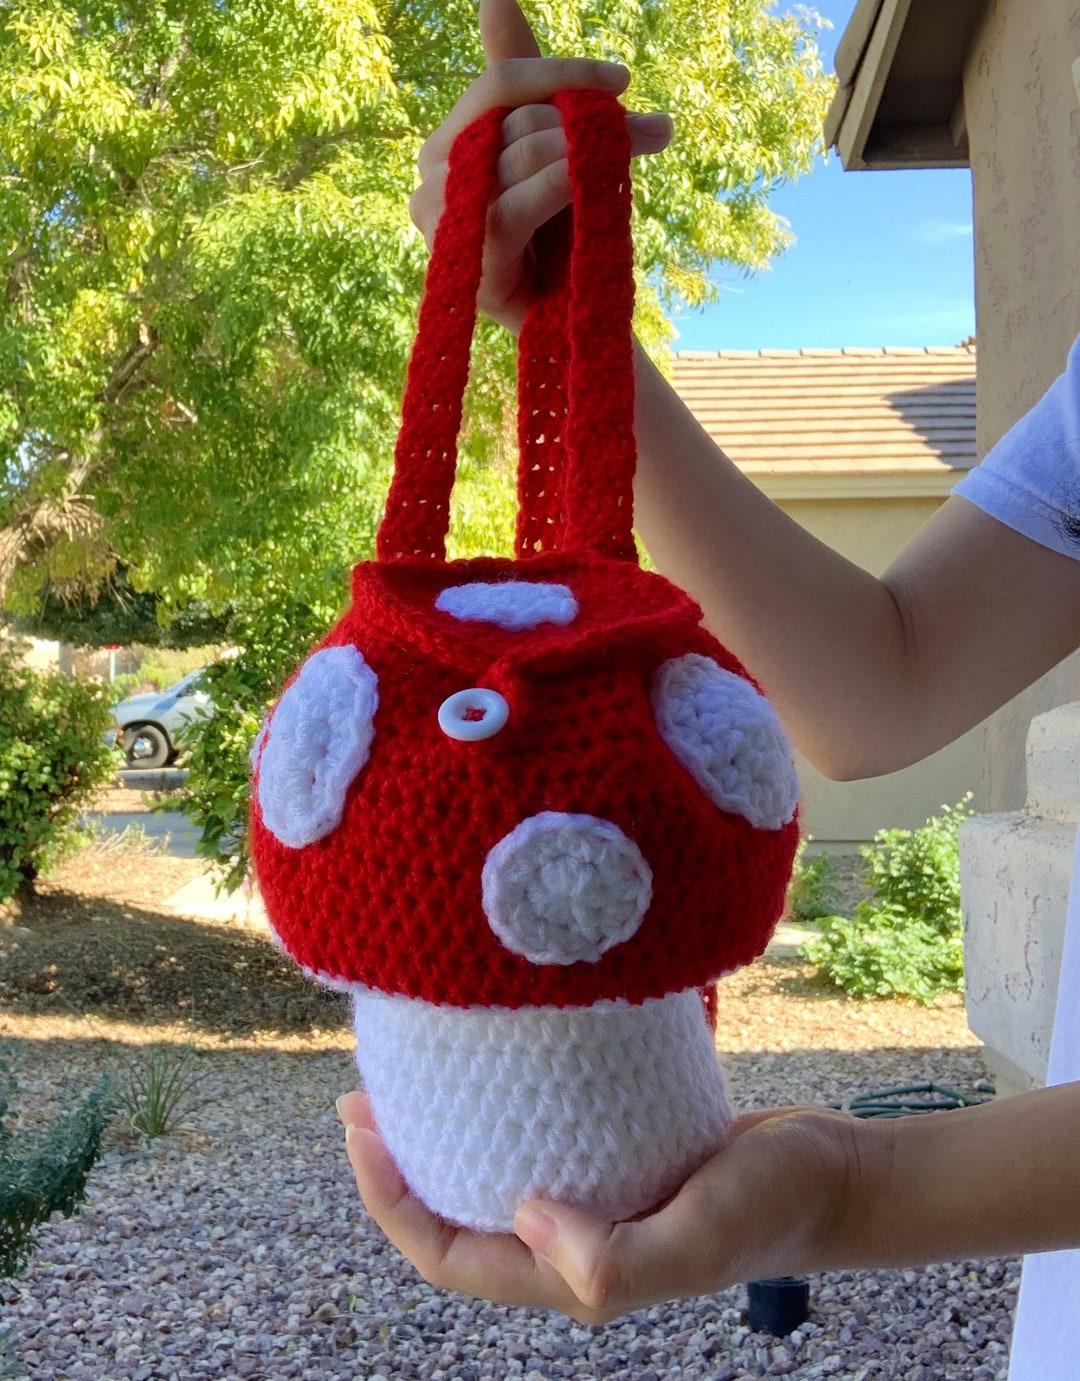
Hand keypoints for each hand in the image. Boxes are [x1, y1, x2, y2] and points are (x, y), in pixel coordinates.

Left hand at [336, 1089, 868, 1323]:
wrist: (832, 1170)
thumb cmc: (771, 1206)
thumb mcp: (702, 1236)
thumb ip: (617, 1259)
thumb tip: (526, 1220)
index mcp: (571, 1274)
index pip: (452, 1255)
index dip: (394, 1205)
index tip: (363, 1131)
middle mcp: (570, 1242)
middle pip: (456, 1216)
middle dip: (399, 1166)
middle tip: (364, 1096)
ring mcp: (592, 1200)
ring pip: (491, 1175)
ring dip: (443, 1136)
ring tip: (412, 1076)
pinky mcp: (616, 1159)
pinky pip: (536, 1140)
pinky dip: (497, 1112)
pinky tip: (493, 1063)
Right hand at [408, 0, 672, 333]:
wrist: (573, 322)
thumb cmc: (557, 236)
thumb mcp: (549, 152)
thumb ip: (529, 83)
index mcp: (446, 146)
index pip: (497, 86)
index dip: (559, 74)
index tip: (622, 82)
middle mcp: (430, 178)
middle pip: (513, 116)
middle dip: (588, 116)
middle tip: (650, 130)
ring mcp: (441, 221)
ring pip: (523, 152)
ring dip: (590, 149)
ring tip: (640, 150)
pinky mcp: (468, 257)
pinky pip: (521, 200)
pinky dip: (566, 185)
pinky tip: (599, 188)